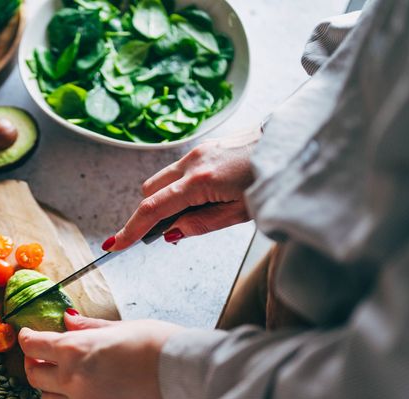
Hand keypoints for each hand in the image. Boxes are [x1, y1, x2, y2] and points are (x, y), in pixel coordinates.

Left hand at [19, 311, 182, 398]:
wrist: (183, 373)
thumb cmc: (156, 343)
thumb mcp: (119, 326)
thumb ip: (88, 327)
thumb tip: (68, 320)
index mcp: (74, 350)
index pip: (33, 345)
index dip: (27, 339)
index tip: (28, 337)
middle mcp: (73, 380)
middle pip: (34, 376)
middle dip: (36, 365)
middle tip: (44, 360)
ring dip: (52, 391)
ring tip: (67, 383)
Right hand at [107, 127, 261, 250]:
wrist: (295, 143)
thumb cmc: (273, 179)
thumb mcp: (240, 213)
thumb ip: (201, 224)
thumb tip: (172, 232)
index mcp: (201, 182)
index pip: (153, 209)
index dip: (131, 229)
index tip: (114, 244)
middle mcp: (193, 162)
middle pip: (150, 191)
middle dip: (148, 214)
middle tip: (166, 233)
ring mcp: (197, 151)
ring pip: (162, 180)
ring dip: (164, 200)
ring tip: (190, 216)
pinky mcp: (204, 147)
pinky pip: (178, 171)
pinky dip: (177, 188)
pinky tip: (200, 198)